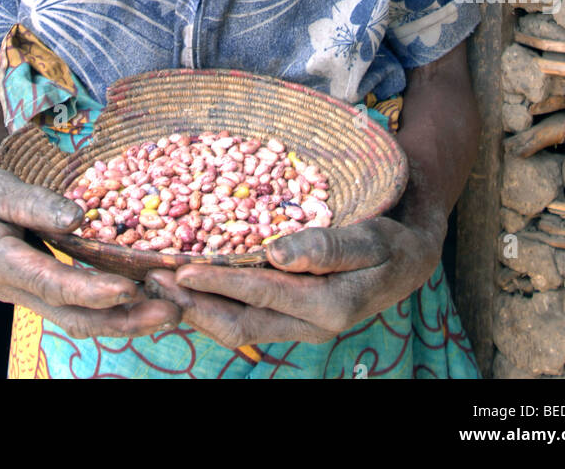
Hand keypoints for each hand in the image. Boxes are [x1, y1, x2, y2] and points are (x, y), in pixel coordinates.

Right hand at [0, 162, 179, 338]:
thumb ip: (34, 203)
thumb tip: (76, 217)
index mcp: (0, 264)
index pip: (53, 284)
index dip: (92, 290)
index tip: (129, 288)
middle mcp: (15, 288)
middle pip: (72, 317)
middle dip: (122, 319)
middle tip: (169, 312)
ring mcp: (26, 292)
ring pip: (76, 318)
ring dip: (122, 319)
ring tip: (167, 311)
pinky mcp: (37, 286)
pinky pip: (74, 306)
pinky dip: (108, 307)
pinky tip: (140, 298)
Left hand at [143, 207, 446, 349]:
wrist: (411, 256)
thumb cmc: (393, 240)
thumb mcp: (371, 239)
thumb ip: (328, 247)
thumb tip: (278, 255)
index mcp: (329, 308)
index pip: (262, 296)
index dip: (220, 283)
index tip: (183, 269)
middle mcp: (309, 325)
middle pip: (239, 323)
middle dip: (193, 304)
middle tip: (153, 280)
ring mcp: (298, 324)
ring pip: (237, 325)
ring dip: (196, 307)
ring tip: (159, 283)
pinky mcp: (291, 315)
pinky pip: (246, 316)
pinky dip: (213, 303)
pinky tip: (189, 285)